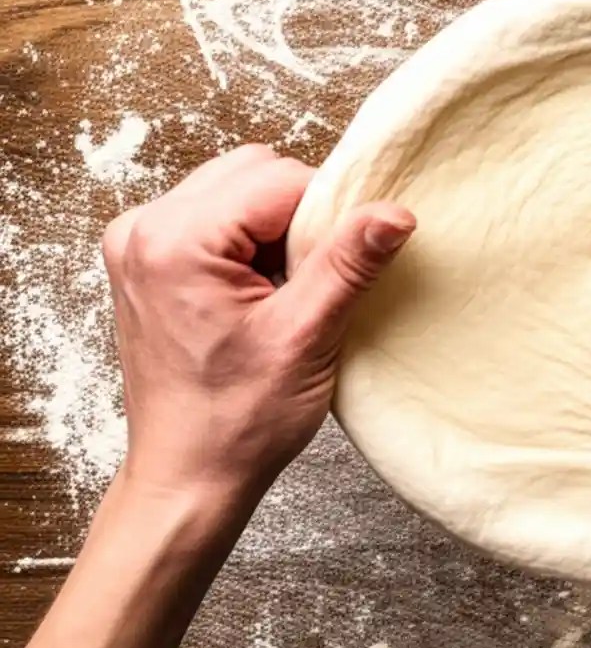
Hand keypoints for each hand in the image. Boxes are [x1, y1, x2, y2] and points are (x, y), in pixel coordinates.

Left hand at [102, 144, 415, 497]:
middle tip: (312, 282)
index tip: (344, 263)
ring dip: (275, 229)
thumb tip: (393, 211)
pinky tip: (262, 295)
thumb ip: (348, 264)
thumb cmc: (236, 422)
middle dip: (298, 216)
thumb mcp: (306, 337)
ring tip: (284, 293)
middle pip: (253, 171)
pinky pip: (215, 218)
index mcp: (174, 240)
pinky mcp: (147, 261)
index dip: (327, 213)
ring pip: (236, 189)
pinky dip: (251, 244)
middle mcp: (144, 228)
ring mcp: (139, 243)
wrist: (189, 476)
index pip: (278, 178)